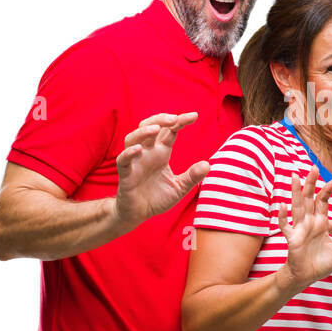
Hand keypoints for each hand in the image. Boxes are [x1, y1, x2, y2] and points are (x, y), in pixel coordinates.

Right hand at [115, 112, 207, 226]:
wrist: (138, 214)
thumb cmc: (157, 198)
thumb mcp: (179, 188)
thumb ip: (192, 176)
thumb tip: (208, 165)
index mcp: (161, 152)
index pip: (170, 130)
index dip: (180, 121)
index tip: (194, 116)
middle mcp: (147, 153)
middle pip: (149, 126)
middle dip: (160, 119)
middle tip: (174, 118)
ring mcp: (135, 161)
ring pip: (133, 138)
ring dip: (143, 131)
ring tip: (156, 129)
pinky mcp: (125, 174)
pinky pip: (123, 160)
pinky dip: (129, 153)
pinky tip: (138, 149)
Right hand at [279, 167, 331, 289]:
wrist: (306, 277)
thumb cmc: (321, 264)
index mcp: (321, 223)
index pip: (323, 202)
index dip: (327, 190)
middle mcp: (309, 223)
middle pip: (309, 199)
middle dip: (310, 183)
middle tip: (312, 167)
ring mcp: (299, 229)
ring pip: (297, 207)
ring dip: (295, 192)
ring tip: (294, 177)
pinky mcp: (292, 238)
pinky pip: (286, 226)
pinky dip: (283, 216)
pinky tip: (282, 206)